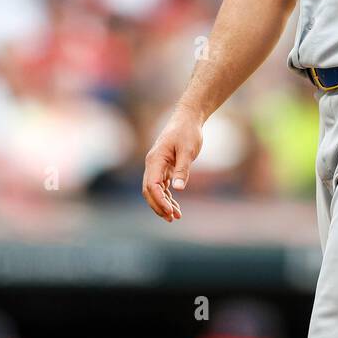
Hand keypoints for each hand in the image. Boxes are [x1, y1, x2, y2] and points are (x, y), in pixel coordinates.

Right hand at [142, 105, 204, 221]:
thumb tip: (178, 189)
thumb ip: (182, 169)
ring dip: (163, 203)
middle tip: (172, 218)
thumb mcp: (188, 150)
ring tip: (176, 217)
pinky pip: (161, 186)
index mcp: (155, 159)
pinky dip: (167, 196)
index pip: (152, 185)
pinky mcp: (164, 167)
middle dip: (158, 206)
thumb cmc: (187, 132)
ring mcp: (157, 166)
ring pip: (154, 190)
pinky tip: (175, 206)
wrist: (188, 118)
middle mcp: (152, 164)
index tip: (171, 211)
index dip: (159, 200)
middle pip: (149, 191)